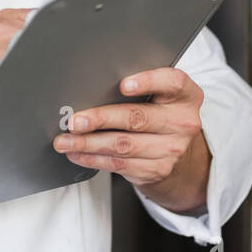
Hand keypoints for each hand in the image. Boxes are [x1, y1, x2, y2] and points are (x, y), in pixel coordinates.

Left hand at [52, 67, 206, 191]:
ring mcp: (171, 149)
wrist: (184, 155)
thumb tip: (95, 83)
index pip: (172, 83)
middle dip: (101, 119)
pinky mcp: (156, 170)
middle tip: (75, 121)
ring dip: (88, 143)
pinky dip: (93, 158)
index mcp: (186, 96)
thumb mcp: (164, 95)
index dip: (148, 82)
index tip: (123, 84)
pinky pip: (119, 164)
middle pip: (137, 118)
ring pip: (123, 145)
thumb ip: (142, 86)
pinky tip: (77, 153)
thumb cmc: (163, 113)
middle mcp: (182, 122)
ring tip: (66, 140)